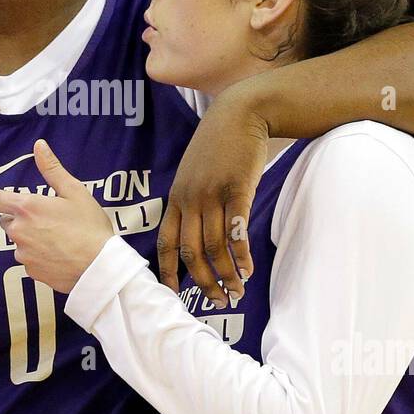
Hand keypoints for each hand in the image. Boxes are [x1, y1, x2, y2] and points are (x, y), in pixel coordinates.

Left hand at [0, 139, 114, 293]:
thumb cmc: (89, 227)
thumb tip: (39, 146)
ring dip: (31, 238)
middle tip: (48, 219)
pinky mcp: (31, 271)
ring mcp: (23, 253)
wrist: (100, 267)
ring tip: (59, 238)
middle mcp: (19, 231)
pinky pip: (29, 259)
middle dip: (22, 218)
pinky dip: (39, 255)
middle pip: (8, 221)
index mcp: (27, 208)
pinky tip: (59, 253)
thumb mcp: (74, 192)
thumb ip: (52, 169)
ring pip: (20, 241)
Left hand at [159, 88, 264, 304]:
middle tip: (217, 302)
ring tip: (237, 291)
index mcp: (176, 197)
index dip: (168, 271)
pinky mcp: (237, 190)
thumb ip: (191, 199)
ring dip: (226, 274)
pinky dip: (241, 256)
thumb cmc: (219, 144)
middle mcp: (190, 199)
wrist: (241, 112)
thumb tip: (195, 229)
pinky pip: (236, 231)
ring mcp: (212, 195)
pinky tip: (248, 269)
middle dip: (203, 281)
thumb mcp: (195, 171)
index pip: (165, 242)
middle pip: (190, 251)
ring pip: (214, 247)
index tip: (173, 294)